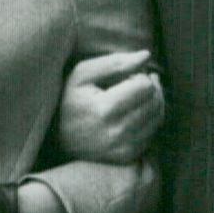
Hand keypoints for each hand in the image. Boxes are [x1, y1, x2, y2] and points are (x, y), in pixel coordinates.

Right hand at [55, 49, 163, 164]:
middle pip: (155, 102)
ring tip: (136, 95)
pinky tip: (134, 112)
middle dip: (149, 88)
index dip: (140, 76)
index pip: (146, 87)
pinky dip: (148, 119)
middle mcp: (117, 133)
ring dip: (152, 102)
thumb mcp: (82, 75)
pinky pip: (152, 132)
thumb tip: (147, 55)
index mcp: (104, 109)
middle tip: (134, 83)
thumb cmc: (69, 101)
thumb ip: (115, 62)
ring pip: (158, 117)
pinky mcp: (128, 157)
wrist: (56, 139)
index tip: (127, 76)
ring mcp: (123, 148)